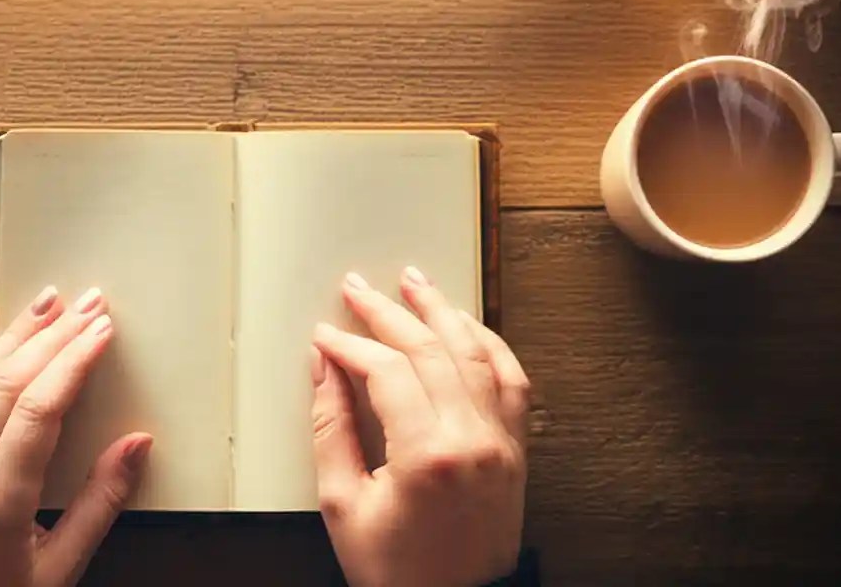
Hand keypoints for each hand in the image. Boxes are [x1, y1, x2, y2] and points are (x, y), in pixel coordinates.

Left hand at [0, 286, 151, 586]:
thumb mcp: (60, 569)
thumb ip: (100, 504)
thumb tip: (136, 445)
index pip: (40, 410)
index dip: (74, 362)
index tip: (101, 331)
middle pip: (10, 385)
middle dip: (55, 336)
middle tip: (90, 305)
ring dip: (15, 335)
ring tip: (48, 302)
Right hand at [310, 268, 528, 586]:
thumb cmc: (397, 573)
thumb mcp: (343, 505)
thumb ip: (331, 430)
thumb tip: (324, 369)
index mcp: (428, 456)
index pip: (386, 371)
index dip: (350, 345)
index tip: (325, 335)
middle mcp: (473, 440)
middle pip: (430, 350)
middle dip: (388, 313)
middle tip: (357, 289)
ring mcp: (502, 443)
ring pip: (476, 353)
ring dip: (442, 312)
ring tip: (415, 282)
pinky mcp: (516, 451)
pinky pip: (512, 380)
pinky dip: (489, 344)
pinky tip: (466, 325)